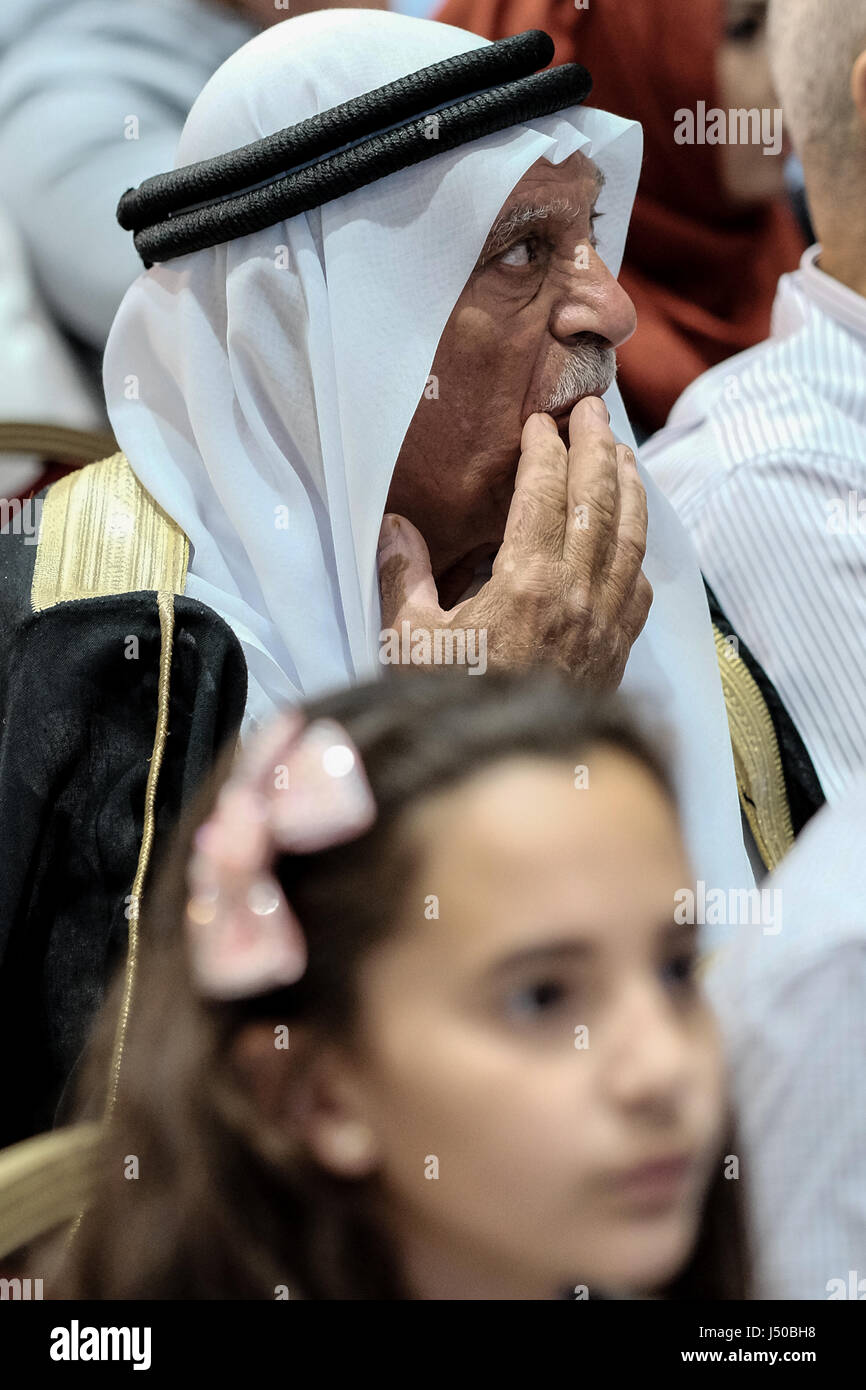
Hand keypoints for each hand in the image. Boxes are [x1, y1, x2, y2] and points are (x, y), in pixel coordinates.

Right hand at [376, 396, 651, 691]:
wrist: (506, 779)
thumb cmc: (450, 706)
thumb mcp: (410, 643)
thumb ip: (403, 578)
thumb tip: (395, 526)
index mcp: (525, 582)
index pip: (544, 494)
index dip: (546, 450)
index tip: (542, 422)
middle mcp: (576, 593)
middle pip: (598, 501)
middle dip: (598, 447)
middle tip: (595, 410)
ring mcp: (604, 623)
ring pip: (630, 537)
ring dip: (629, 488)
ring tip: (623, 454)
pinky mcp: (617, 653)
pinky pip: (638, 587)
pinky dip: (637, 551)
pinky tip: (630, 538)